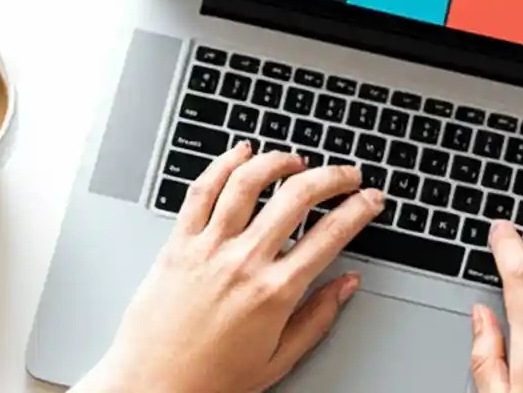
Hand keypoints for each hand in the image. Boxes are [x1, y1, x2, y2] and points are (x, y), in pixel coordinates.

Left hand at [73, 142, 385, 392]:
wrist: (151, 387)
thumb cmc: (212, 380)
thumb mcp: (279, 358)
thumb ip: (319, 317)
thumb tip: (348, 284)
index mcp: (275, 293)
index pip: (331, 235)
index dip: (359, 209)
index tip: (371, 199)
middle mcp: (243, 262)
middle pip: (297, 197)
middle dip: (332, 177)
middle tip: (347, 174)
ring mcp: (208, 248)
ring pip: (249, 182)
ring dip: (279, 161)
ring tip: (297, 160)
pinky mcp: (178, 243)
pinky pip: (202, 190)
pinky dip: (224, 163)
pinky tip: (241, 154)